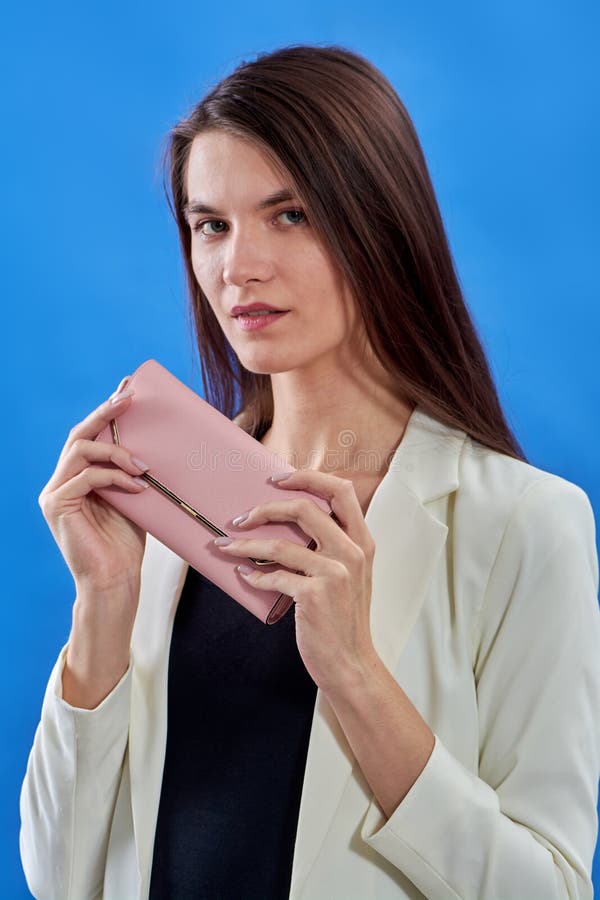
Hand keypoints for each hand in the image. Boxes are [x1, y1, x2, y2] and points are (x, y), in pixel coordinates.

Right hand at [38, 376, 149, 593]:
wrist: (115, 581)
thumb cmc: (126, 543)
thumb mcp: (133, 498)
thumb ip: (131, 472)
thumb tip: (154, 441)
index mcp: (77, 477)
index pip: (89, 436)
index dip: (106, 412)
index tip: (128, 390)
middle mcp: (61, 481)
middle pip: (79, 435)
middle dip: (105, 414)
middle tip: (130, 399)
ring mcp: (55, 492)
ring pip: (80, 450)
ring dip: (115, 451)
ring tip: (143, 463)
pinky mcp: (56, 505)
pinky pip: (86, 477)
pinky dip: (114, 476)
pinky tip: (137, 485)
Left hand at [214, 470, 377, 693]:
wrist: (351, 664)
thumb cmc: (344, 620)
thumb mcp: (351, 576)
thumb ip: (333, 547)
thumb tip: (289, 525)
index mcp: (362, 542)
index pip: (341, 491)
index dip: (308, 478)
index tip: (278, 480)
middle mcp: (352, 552)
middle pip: (304, 508)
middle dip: (265, 508)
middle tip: (241, 517)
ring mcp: (334, 573)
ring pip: (279, 544)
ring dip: (246, 544)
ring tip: (226, 545)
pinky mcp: (315, 595)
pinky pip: (274, 576)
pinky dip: (253, 576)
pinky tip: (244, 577)